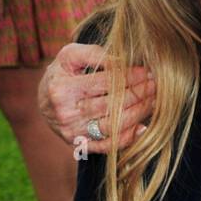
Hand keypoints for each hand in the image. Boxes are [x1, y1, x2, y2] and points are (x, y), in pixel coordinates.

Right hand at [37, 41, 155, 149]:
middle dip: (138, 94)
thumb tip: (123, 61)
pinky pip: (108, 146)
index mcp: (62, 89)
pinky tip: (143, 126)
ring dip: (138, 114)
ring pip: (113, 127)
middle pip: (111, 106)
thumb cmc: (63, 73)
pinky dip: (128, 138)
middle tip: (156, 85)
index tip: (146, 71)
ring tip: (153, 101)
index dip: (129, 77)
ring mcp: (73, 133)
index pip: (104, 83)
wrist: (44, 100)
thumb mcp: (70, 55)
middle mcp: (66, 114)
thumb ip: (94, 54)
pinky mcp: (79, 146)